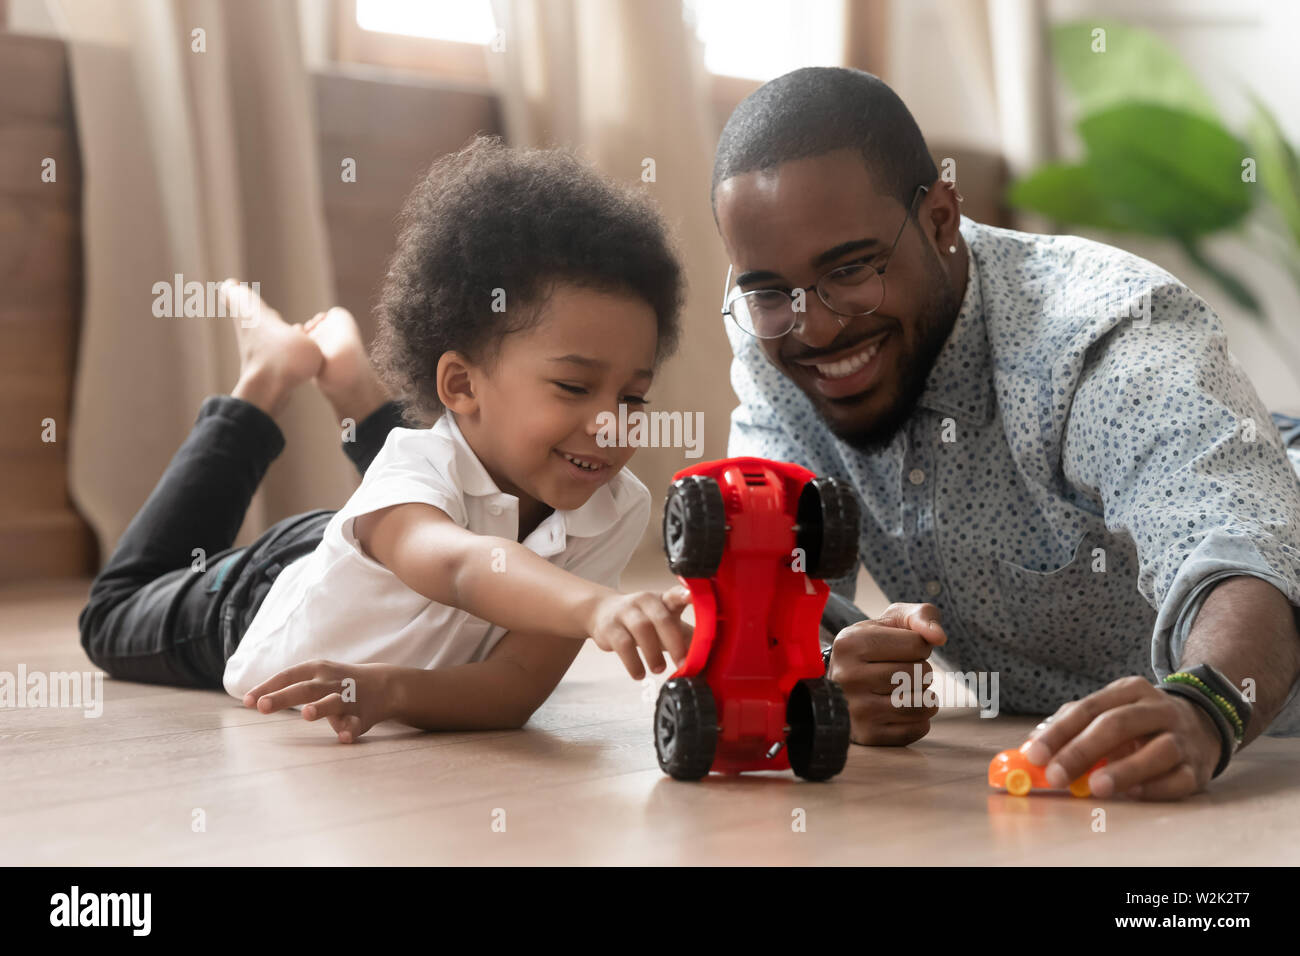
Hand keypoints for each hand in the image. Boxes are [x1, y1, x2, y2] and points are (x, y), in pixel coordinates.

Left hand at [243, 660, 395, 743]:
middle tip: (262, 706)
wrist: (385, 685)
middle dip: (284, 697)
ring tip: (306, 714)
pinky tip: (343, 737)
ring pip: (333, 703)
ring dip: (320, 707)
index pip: (287, 676)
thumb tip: (249, 699)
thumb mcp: (315, 676)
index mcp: (316, 670)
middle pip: (305, 689)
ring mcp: (349, 698)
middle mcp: (331, 682)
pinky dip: (350, 730)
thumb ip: (286, 687)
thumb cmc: (337, 682)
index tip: (246, 701)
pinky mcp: (363, 716)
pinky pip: (356, 724)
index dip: (268, 688)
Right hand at [587, 586, 692, 679]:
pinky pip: (622, 644)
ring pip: (641, 629)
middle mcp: (645, 601)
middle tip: (683, 664)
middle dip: (674, 642)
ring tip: (659, 669)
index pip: (676, 594)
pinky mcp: (610, 626)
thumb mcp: (667, 622)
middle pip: (661, 618)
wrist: (603, 612)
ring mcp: (625, 611)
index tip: (692, 597)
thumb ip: (688, 636)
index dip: (685, 595)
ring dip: (652, 652)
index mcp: (664, 599)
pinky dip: (633, 662)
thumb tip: (712, 658)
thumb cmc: (645, 620)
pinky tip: (639, 674)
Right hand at [826, 602, 946, 745]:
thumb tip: (939, 636)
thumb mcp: (891, 622)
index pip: (917, 644)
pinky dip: (919, 719)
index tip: (899, 650)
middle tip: (902, 672)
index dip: (919, 646)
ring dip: (924, 696)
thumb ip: (920, 615)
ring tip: (906, 690)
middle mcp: (849, 677)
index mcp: (850, 643)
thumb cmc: (873, 649)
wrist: (841, 686)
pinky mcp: (868, 736)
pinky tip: (901, 710)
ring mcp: (857, 710)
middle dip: (921, 671)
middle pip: (921, 674)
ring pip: (924, 703)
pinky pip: (918, 728)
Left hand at [1020, 676, 1223, 799]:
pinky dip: (1156, 788)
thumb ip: (1071, 724)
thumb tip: (1031, 747)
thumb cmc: (1140, 723)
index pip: (1088, 708)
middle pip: (1118, 725)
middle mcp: (1158, 710)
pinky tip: (1133, 795)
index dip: (1059, 733)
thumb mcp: (1110, 710)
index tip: (1035, 756)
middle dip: (1082, 751)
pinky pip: (1179, 779)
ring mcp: (1183, 738)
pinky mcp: (1198, 768)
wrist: (1204, 723)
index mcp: (1130, 690)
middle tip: (1056, 776)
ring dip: (1124, 770)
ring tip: (1096, 788)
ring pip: (1157, 751)